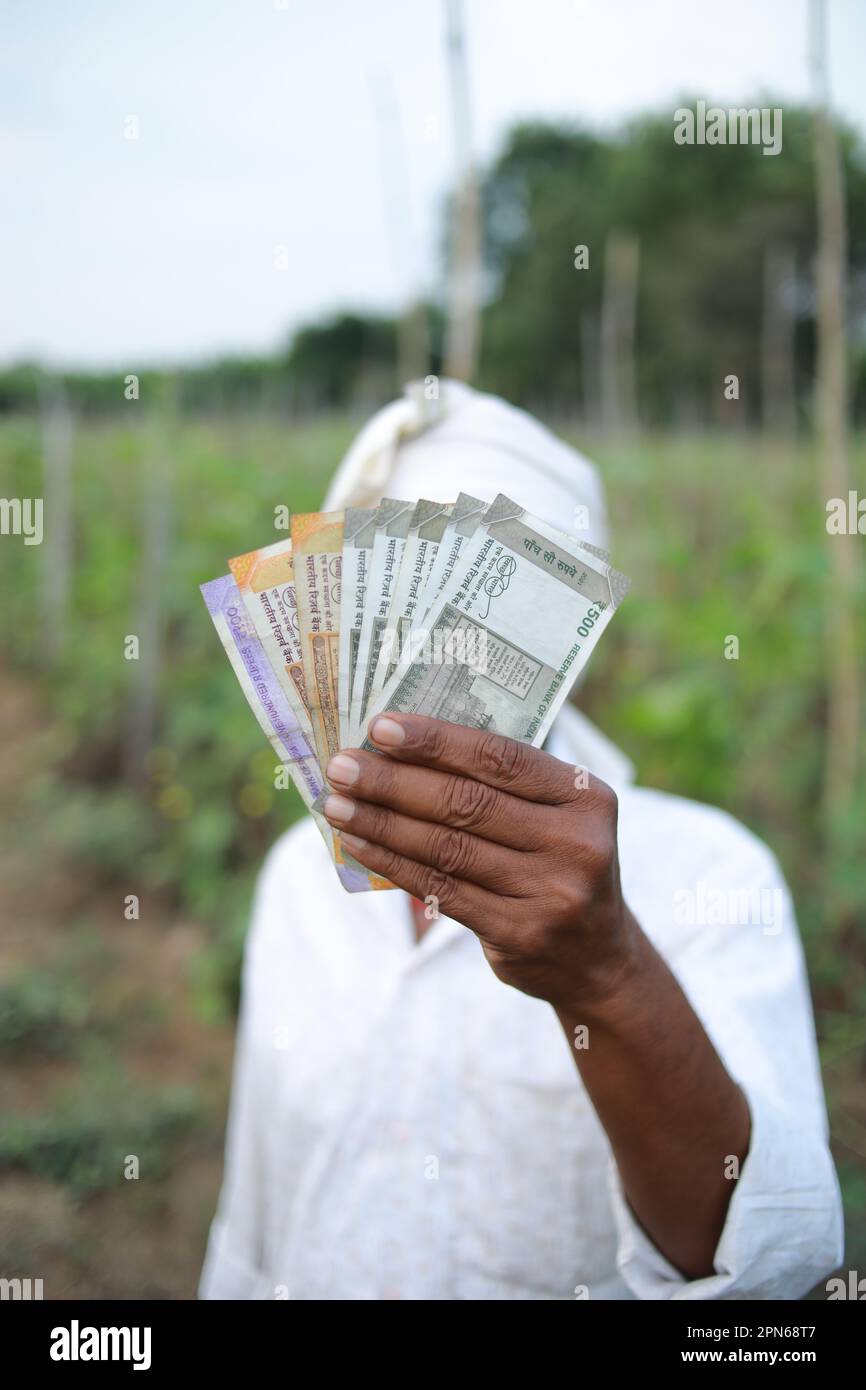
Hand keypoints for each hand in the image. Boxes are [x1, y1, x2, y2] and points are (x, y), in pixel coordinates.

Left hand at [323, 713, 639, 1009]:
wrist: (598, 958)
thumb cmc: (557, 864)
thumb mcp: (556, 816)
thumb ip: (501, 785)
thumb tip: (403, 747)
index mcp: (587, 797)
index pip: (500, 758)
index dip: (436, 740)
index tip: (380, 727)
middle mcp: (576, 844)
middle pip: (466, 802)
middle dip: (394, 781)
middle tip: (343, 765)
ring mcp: (550, 893)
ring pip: (447, 847)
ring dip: (381, 822)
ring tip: (336, 803)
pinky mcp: (519, 934)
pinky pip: (440, 888)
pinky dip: (391, 862)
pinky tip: (356, 843)